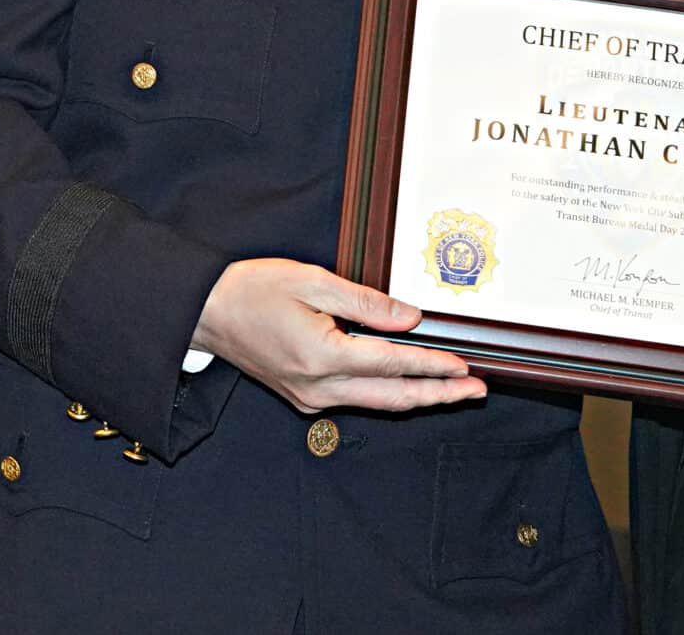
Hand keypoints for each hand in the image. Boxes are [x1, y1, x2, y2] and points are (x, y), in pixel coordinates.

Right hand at [191, 257, 486, 414]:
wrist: (206, 313)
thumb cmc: (252, 290)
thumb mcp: (311, 280)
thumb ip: (365, 302)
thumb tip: (410, 318)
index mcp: (322, 356)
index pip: (393, 363)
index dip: (433, 365)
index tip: (465, 366)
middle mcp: (318, 387)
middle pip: (393, 397)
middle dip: (439, 395)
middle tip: (477, 391)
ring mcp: (310, 398)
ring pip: (377, 403)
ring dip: (417, 396)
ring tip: (453, 391)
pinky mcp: (304, 398)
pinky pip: (356, 400)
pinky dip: (387, 392)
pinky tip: (406, 383)